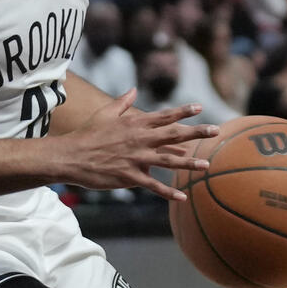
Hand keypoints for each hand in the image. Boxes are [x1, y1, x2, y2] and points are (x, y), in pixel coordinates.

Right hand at [63, 92, 215, 200]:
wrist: (71, 156)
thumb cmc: (87, 134)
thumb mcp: (105, 113)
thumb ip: (123, 102)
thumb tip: (134, 90)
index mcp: (134, 123)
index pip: (164, 116)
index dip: (183, 111)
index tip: (199, 107)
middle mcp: (139, 139)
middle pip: (173, 134)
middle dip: (196, 132)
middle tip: (215, 130)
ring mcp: (136, 158)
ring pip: (168, 161)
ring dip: (189, 163)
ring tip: (207, 165)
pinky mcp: (130, 176)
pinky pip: (153, 185)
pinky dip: (168, 193)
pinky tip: (182, 197)